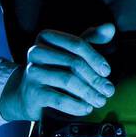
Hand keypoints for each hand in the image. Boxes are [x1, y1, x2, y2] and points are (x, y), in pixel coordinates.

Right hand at [0, 23, 115, 122]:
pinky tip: (86, 109)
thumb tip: (110, 27)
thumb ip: (91, 38)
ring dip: (89, 92)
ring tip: (100, 101)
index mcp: (47, 37)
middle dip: (95, 78)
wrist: (25, 93)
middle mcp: (36, 52)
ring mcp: (32, 72)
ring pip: (68, 80)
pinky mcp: (32, 92)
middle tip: (109, 91)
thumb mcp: (70, 51)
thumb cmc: (54, 68)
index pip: (77, 44)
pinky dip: (76, 105)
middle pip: (74, 63)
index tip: (107, 72)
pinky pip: (59, 99)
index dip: (95, 58)